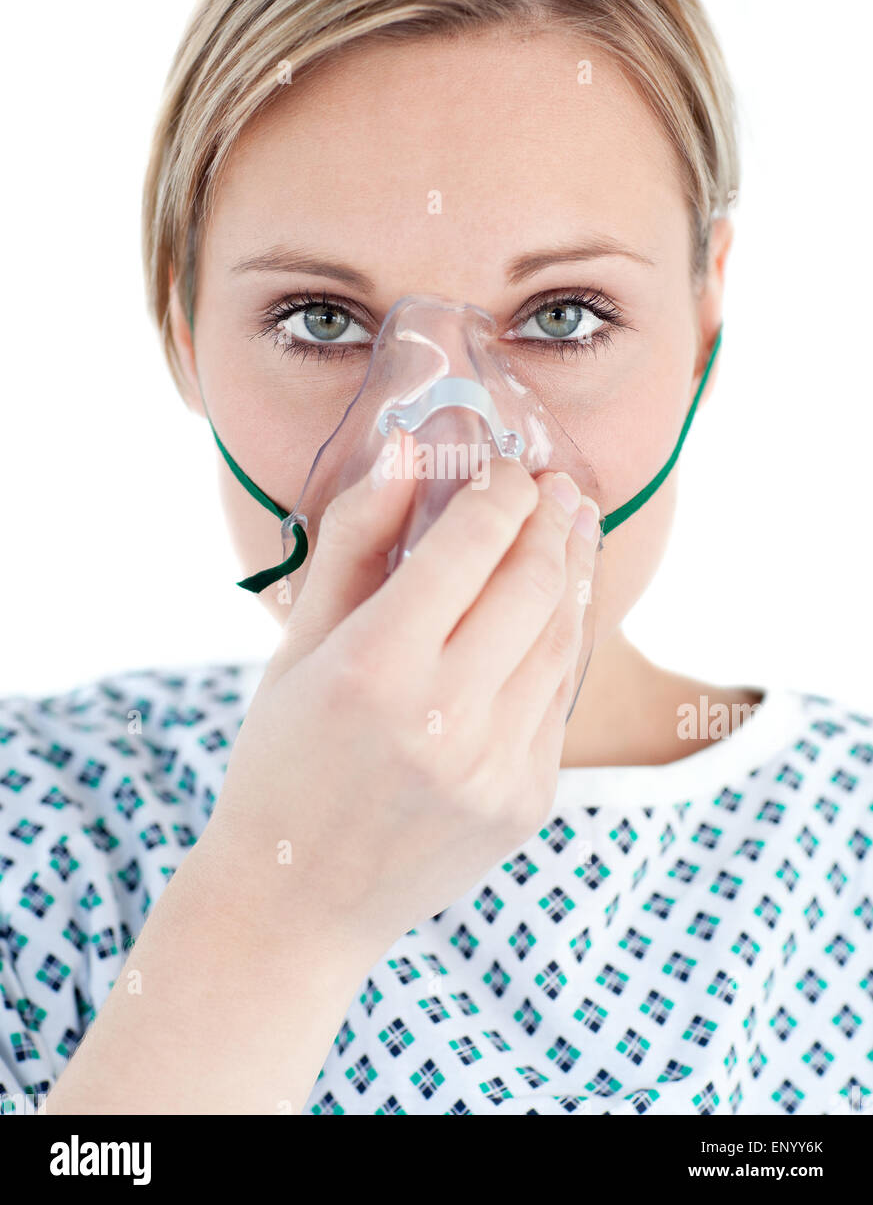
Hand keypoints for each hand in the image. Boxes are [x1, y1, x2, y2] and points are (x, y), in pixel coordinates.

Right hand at [206, 430, 599, 957]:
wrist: (297, 904)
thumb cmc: (281, 762)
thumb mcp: (298, 647)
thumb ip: (354, 541)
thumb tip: (407, 448)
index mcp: (375, 669)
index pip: (471, 545)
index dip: (501, 491)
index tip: (507, 466)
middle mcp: (446, 719)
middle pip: (534, 584)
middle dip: (552, 519)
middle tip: (557, 484)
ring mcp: (496, 768)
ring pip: (563, 639)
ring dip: (574, 572)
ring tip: (573, 529)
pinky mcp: (526, 803)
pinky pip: (560, 699)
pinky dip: (563, 641)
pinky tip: (556, 609)